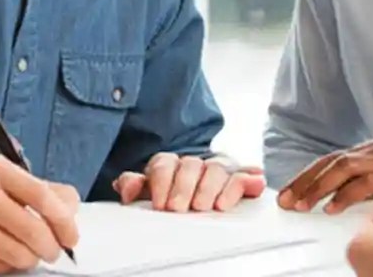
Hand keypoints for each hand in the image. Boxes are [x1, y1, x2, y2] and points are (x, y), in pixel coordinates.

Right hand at [0, 154, 79, 273]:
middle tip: (53, 252)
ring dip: (29, 259)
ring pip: (14, 253)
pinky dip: (6, 265)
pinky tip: (4, 255)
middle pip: (31, 229)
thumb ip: (52, 193)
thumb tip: (71, 216)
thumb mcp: (17, 182)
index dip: (63, 221)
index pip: (41, 195)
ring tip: (29, 254)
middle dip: (50, 247)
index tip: (71, 238)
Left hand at [111, 153, 265, 211]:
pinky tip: (236, 196)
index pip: (164, 164)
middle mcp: (195, 163)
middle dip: (183, 186)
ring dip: (209, 187)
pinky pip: (244, 177)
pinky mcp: (241, 179)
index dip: (161, 182)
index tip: (159, 204)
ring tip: (202, 207)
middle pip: (191, 165)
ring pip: (216, 168)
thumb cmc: (169, 198)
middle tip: (178, 208)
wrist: (195, 201)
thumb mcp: (148, 194)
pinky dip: (241, 185)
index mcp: (170, 164)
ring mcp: (219, 169)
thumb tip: (127, 188)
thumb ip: (133, 186)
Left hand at [278, 131, 372, 213]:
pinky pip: (366, 184)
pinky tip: (332, 207)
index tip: (294, 188)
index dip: (312, 173)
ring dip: (317, 187)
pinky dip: (345, 195)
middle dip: (304, 181)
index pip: (337, 159)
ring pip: (341, 170)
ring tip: (300, 204)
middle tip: (285, 198)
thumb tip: (372, 194)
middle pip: (331, 162)